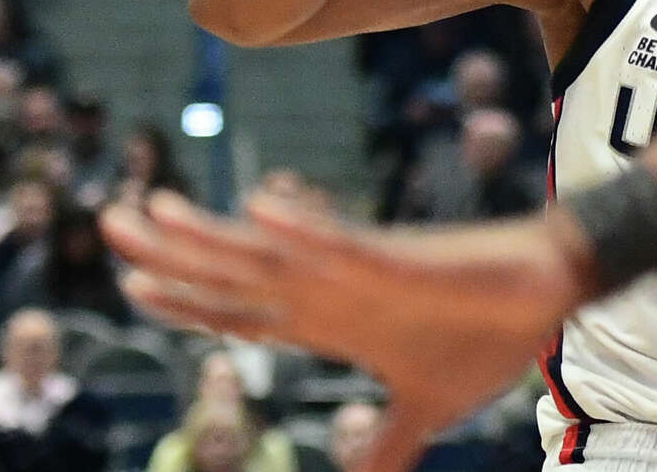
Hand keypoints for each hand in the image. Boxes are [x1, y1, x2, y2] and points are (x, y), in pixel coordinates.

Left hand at [101, 192, 586, 471]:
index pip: (244, 312)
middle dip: (170, 254)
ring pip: (273, 254)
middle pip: (237, 274)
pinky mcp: (403, 260)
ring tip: (152, 211)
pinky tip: (260, 209)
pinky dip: (304, 229)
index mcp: (334, 324)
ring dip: (211, 236)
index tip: (132, 284)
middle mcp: (334, 291)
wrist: (546, 289)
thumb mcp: (424, 410)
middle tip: (110, 220)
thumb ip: (386, 447)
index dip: (187, 301)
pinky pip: (346, 244)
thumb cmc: (487, 335)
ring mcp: (362, 273)